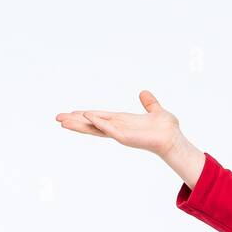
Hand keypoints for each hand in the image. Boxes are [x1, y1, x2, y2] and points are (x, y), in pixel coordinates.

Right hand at [56, 89, 181, 156]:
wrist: (174, 139)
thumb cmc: (166, 129)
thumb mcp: (155, 111)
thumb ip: (148, 103)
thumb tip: (144, 93)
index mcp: (122, 121)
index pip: (99, 117)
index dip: (85, 115)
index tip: (71, 113)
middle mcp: (118, 128)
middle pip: (92, 124)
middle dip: (75, 121)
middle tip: (57, 119)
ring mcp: (120, 133)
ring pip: (95, 127)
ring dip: (79, 124)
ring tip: (63, 121)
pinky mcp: (125, 137)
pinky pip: (109, 129)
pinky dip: (98, 123)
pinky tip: (87, 117)